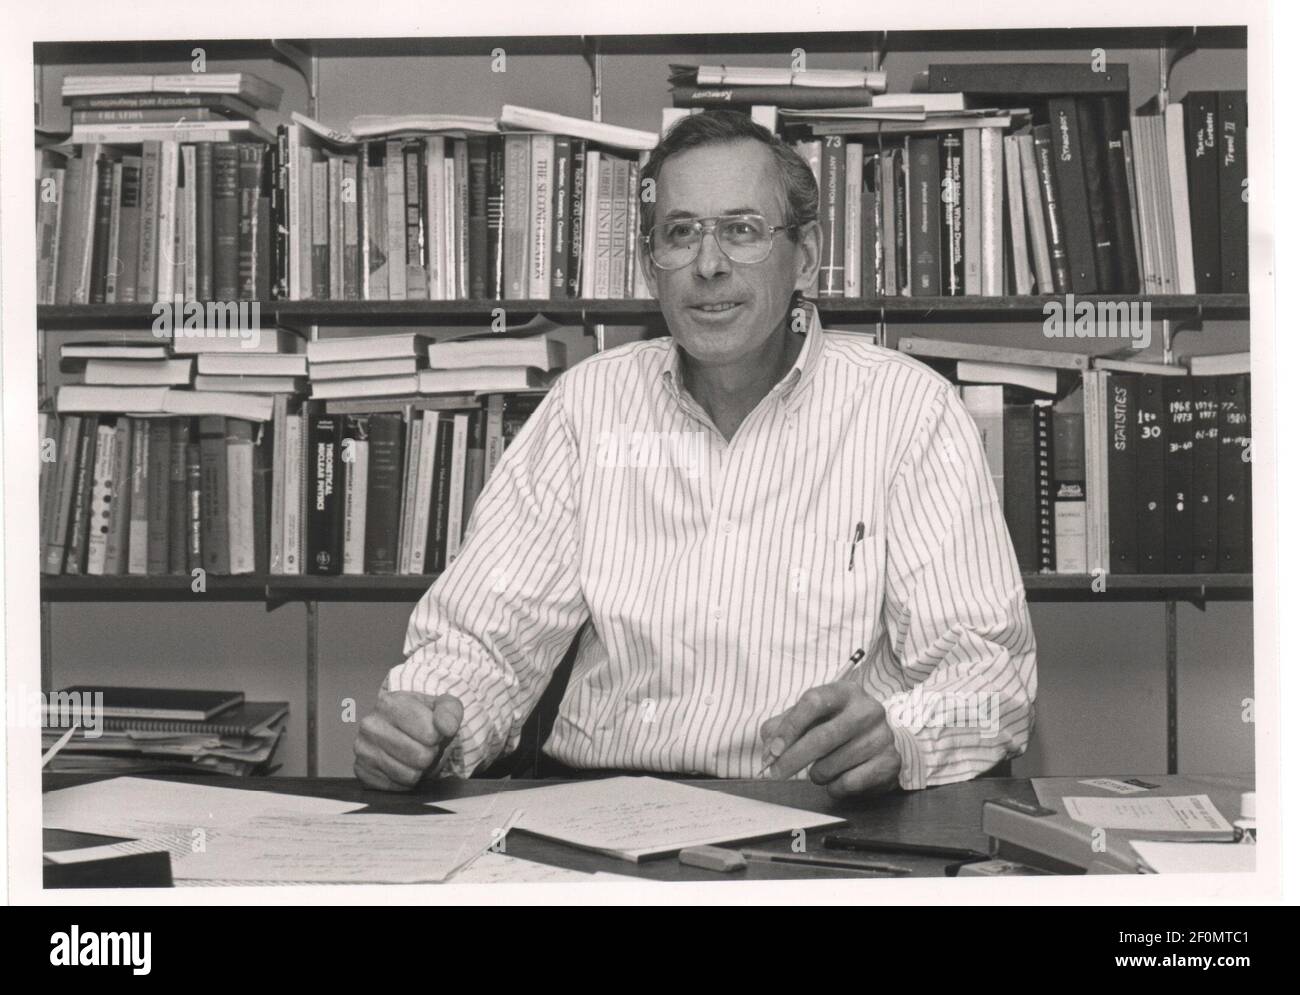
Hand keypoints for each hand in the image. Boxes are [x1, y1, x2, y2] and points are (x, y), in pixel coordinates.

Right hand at [353, 690, 462, 790]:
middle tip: (423, 746)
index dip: (438, 737)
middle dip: (429, 754)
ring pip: (409, 775)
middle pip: (420, 757)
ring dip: (419, 769)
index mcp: (389, 703)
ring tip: (413, 755)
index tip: (432, 731)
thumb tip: (446, 728)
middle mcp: (370, 724)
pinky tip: (401, 764)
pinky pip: (395, 788)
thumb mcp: (444, 706)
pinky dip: (404, 781)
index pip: (430, 734)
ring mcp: (362, 749)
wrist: (403, 730)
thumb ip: (450, 712)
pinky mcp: (361, 771)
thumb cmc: (425, 718)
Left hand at [759, 681, 900, 798]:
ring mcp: (882, 736)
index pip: (813, 702)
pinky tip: (837, 779)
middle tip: (776, 773)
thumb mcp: (811, 717)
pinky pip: (849, 782)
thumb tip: (769, 751)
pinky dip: (834, 786)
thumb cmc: (837, 726)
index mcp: (846, 691)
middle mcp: (868, 710)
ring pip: (833, 764)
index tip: (773, 750)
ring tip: (820, 770)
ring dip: (816, 774)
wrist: (879, 741)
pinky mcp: (890, 762)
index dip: (790, 727)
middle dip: (793, 759)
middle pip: (822, 737)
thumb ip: (784, 726)